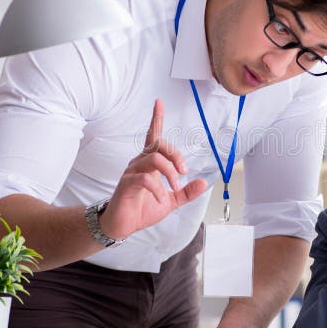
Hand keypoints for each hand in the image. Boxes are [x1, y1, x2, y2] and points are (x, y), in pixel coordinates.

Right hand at [99, 99, 207, 240]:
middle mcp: (139, 162)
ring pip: (153, 159)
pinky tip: (161, 198)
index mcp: (150, 163)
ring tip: (175, 188)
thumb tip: (203, 182)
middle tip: (184, 171)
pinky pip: (145, 178)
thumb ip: (187, 192)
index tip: (158, 102)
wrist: (123, 225)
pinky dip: (158, 188)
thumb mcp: (171, 201)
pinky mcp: (126, 184)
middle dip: (175, 154)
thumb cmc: (143, 209)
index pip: (153, 135)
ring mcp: (132, 172)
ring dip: (170, 173)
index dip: (156, 118)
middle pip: (158, 144)